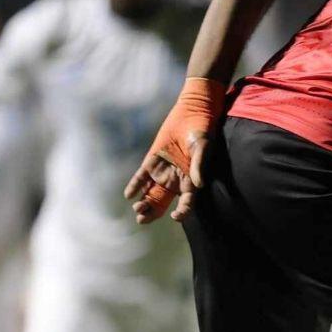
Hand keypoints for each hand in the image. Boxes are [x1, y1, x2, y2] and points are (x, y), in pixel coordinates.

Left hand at [124, 78, 225, 224]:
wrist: (191, 112)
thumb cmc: (202, 130)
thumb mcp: (202, 147)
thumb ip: (199, 165)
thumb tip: (198, 185)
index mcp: (190, 180)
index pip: (186, 201)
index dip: (182, 211)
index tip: (175, 216)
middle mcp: (176, 179)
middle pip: (164, 201)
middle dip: (154, 212)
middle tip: (143, 220)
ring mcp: (163, 170)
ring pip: (152, 192)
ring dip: (144, 203)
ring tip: (137, 211)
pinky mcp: (151, 160)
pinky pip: (142, 177)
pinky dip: (136, 186)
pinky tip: (129, 196)